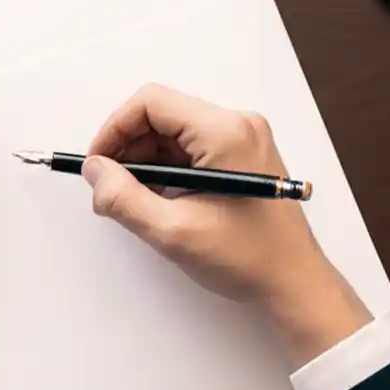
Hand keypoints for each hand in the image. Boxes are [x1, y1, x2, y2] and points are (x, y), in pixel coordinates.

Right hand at [83, 84, 371, 367]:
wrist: (296, 286)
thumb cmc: (247, 259)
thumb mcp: (173, 231)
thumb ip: (123, 197)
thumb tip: (94, 170)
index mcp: (225, 132)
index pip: (152, 103)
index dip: (115, 129)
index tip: (98, 164)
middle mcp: (238, 125)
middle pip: (163, 116)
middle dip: (128, 149)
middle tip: (108, 189)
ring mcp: (244, 140)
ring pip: (175, 134)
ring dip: (146, 162)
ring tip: (132, 201)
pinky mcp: (244, 157)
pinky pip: (193, 149)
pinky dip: (168, 169)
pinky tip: (159, 201)